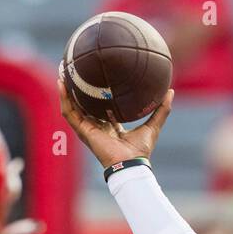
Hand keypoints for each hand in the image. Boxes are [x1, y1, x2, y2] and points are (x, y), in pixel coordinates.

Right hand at [58, 75, 173, 168]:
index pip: (100, 108)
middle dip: (77, 88)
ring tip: (62, 71)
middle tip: (75, 69)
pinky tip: (62, 84)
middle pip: (83, 104)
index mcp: (110, 126)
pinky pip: (69, 112)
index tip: (97, 77)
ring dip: (66, 90)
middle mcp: (97, 126)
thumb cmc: (141, 150)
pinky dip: (64, 98)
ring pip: (72, 106)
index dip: (98, 94)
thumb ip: (162, 110)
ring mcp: (87, 128)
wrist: (130, 164)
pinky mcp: (83, 131)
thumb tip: (170, 91)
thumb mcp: (153, 125)